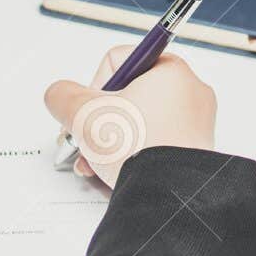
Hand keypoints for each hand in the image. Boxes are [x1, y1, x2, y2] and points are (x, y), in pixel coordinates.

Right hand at [44, 48, 216, 187]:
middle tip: (83, 136)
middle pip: (128, 95)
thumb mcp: (83, 113)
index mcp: (171, 70)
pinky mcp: (192, 151)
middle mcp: (190, 93)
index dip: (94, 85)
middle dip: (98, 119)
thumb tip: (60, 95)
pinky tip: (111, 171)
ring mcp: (195, 124)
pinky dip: (131, 153)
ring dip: (108, 139)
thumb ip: (63, 95)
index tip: (88, 109)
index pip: (118, 61)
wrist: (167, 194)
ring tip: (92, 160)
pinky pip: (154, 143)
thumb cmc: (136, 147)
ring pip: (138, 122)